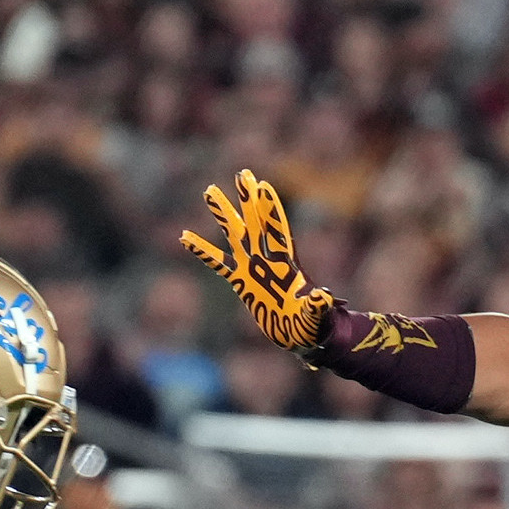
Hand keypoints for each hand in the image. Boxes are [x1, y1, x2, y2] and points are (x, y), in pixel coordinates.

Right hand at [181, 170, 333, 351]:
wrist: (298, 335)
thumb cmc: (310, 324)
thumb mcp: (314, 315)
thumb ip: (317, 305)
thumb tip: (323, 297)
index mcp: (286, 264)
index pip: (276, 230)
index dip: (270, 210)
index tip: (263, 186)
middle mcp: (267, 259)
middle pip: (256, 223)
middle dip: (248, 199)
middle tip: (242, 173)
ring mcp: (252, 268)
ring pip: (235, 234)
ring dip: (223, 213)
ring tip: (210, 190)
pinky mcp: (240, 282)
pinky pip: (217, 263)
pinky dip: (201, 251)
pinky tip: (185, 237)